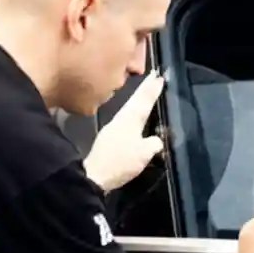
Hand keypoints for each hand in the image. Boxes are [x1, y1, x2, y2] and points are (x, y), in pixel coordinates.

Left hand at [84, 73, 165, 191]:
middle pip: (134, 101)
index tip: (159, 76)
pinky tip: (134, 116)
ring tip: (146, 93)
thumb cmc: (121, 163)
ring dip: (138, 100)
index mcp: (130, 120)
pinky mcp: (108, 138)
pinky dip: (132, 113)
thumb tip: (156, 140)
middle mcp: (120, 120)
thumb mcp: (144, 154)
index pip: (144, 101)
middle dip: (145, 89)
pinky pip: (124, 119)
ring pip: (128, 109)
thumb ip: (153, 143)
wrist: (94, 176)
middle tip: (153, 76)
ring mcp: (112, 128)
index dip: (152, 89)